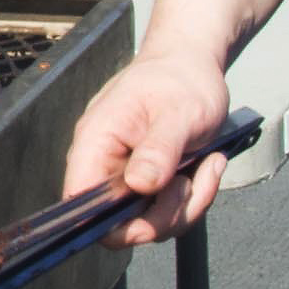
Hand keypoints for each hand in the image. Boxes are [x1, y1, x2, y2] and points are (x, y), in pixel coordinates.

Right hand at [56, 50, 233, 246]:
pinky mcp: (150, 183)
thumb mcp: (178, 112)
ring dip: (186, 205)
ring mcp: (128, 176)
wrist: (191, 66)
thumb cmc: (179, 79)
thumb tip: (140, 185)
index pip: (80, 200)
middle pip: (118, 222)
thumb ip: (159, 149)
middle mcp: (104, 164)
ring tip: (208, 166)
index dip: (107, 222)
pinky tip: (208, 166)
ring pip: (149, 222)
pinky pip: (168, 212)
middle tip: (190, 184)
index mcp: (96, 142)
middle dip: (163, 215)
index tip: (149, 219)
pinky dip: (195, 197)